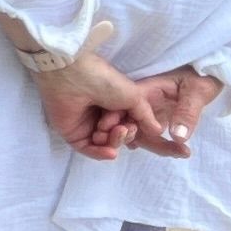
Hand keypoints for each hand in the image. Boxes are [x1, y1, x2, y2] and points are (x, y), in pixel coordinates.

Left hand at [34, 50, 167, 159]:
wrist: (75, 77)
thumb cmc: (105, 81)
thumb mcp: (134, 96)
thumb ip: (145, 115)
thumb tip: (158, 130)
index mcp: (114, 105)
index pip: (128, 127)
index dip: (133, 130)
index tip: (133, 125)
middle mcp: (101, 116)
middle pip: (118, 137)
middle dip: (122, 135)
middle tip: (121, 127)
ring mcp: (86, 126)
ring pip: (105, 145)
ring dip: (113, 141)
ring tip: (111, 129)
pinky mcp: (72, 134)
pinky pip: (88, 150)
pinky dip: (100, 153)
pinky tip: (111, 152)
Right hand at [127, 66, 220, 146]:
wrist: (208, 74)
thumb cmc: (201, 76)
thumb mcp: (197, 91)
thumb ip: (187, 112)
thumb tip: (177, 137)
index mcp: (145, 91)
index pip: (126, 111)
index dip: (125, 127)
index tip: (144, 140)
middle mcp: (141, 102)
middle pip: (129, 126)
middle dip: (148, 142)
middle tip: (178, 151)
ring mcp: (147, 111)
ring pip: (140, 134)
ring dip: (157, 147)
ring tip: (183, 152)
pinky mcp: (155, 119)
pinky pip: (151, 136)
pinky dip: (161, 146)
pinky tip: (179, 151)